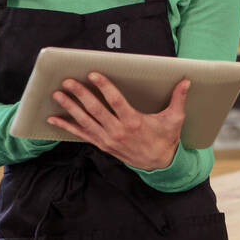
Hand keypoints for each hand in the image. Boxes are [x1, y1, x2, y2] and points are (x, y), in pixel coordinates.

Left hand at [47, 71, 187, 170]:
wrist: (159, 164)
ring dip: (70, 107)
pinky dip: (67, 126)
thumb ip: (178, 99)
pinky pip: (81, 134)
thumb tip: (186, 81)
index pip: (115, 101)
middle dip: (80, 94)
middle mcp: (118, 131)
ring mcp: (108, 139)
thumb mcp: (175, 119)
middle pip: (95, 110)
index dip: (104, 87)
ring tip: (58, 94)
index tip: (93, 75)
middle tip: (68, 81)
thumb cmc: (166, 139)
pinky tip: (53, 119)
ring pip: (85, 121)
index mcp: (134, 122)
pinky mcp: (103, 145)